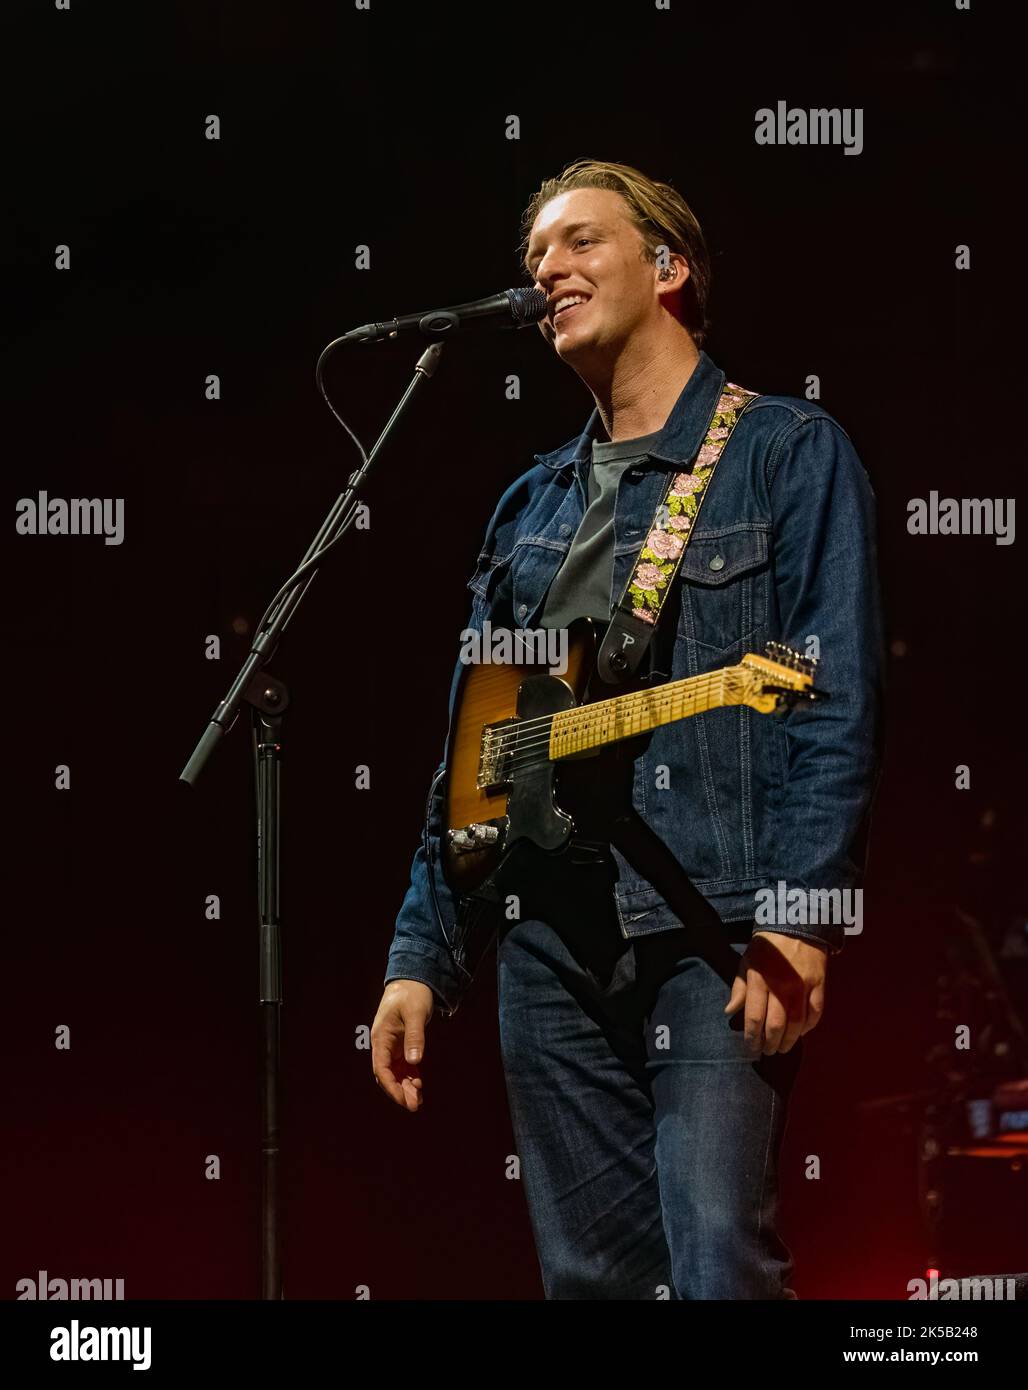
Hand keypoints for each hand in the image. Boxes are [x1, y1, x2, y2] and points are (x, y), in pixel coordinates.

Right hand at [371, 980, 434, 1111]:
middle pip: (388, 1075)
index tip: (403, 1099)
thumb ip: (415, 1036)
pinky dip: (411, 1077)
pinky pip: (404, 1066)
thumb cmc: (411, 994)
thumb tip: (414, 1061)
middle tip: (415, 1105)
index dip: (391, 1086)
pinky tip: (419, 1086)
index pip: (381, 1068)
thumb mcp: (415, 1014)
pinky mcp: (402, 1045)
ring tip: (418, 1100)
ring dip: (405, 1087)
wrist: (413, 980)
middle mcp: (384, 1045)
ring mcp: (393, 1046)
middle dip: (399, 1091)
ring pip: (396, 1073)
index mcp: (381, 1037)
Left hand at [724, 932, 827, 1054]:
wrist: (795, 924)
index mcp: (760, 980)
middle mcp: (781, 986)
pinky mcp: (819, 985)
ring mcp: (802, 986)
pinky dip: (809, 1027)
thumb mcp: (747, 962)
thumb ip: (739, 988)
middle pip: (776, 1025)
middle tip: (768, 1051)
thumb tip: (729, 1012)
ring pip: (797, 1024)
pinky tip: (801, 1032)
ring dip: (790, 1041)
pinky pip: (815, 1013)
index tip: (751, 1047)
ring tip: (783, 1048)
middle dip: (771, 1043)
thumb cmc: (767, 946)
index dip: (752, 1037)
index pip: (755, 1017)